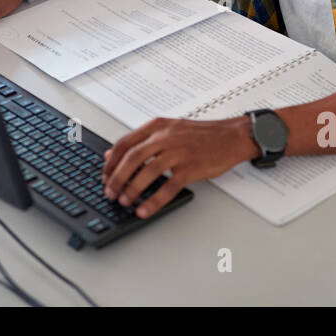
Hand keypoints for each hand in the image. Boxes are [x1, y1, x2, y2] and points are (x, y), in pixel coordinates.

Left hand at [101, 116, 256, 217]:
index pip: (125, 143)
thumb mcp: (168, 129)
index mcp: (157, 127)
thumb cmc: (200, 135)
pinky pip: (168, 186)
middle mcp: (165, 137)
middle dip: (117, 177)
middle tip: (109, 192)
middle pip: (132, 157)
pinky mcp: (191, 167)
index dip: (111, 162)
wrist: (231, 136)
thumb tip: (112, 153)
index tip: (104, 176)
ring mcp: (179, 152)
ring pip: (148, 171)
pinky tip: (145, 209)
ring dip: (132, 189)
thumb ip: (142, 140)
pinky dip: (154, 200)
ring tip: (124, 201)